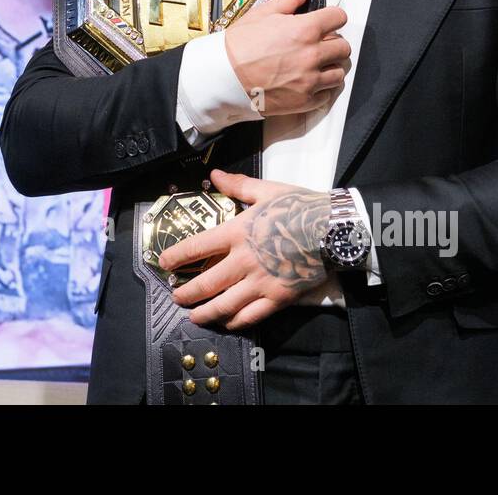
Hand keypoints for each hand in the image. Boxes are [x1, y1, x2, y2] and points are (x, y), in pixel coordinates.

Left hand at [158, 168, 333, 328]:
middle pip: (206, 284)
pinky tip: (228, 323)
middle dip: (186, 293)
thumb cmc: (300, 207)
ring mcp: (260, 283)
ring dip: (205, 313)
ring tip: (194, 316)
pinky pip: (251, 317)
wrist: (333, 230)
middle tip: (175, 297)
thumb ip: (237, 185)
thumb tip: (214, 174)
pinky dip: (235, 322)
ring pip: (224, 306)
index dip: (176, 257)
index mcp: (237, 233)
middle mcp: (243, 261)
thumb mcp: (266, 190)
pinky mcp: (277, 298)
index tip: (164, 263)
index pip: (197, 247)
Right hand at [223, 0, 348, 116]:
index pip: (338, 17)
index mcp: (305, 30)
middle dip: (333, 43)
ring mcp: (309, 80)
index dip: (332, 17)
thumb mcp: (263, 14)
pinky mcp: (304, 101)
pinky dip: (321, 88)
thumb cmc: (239, 46)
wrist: (223, 77)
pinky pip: (327, 94)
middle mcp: (312, 55)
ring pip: (338, 72)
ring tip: (315, 65)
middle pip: (343, 47)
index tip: (327, 21)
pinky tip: (308, 82)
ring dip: (330, 67)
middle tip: (319, 44)